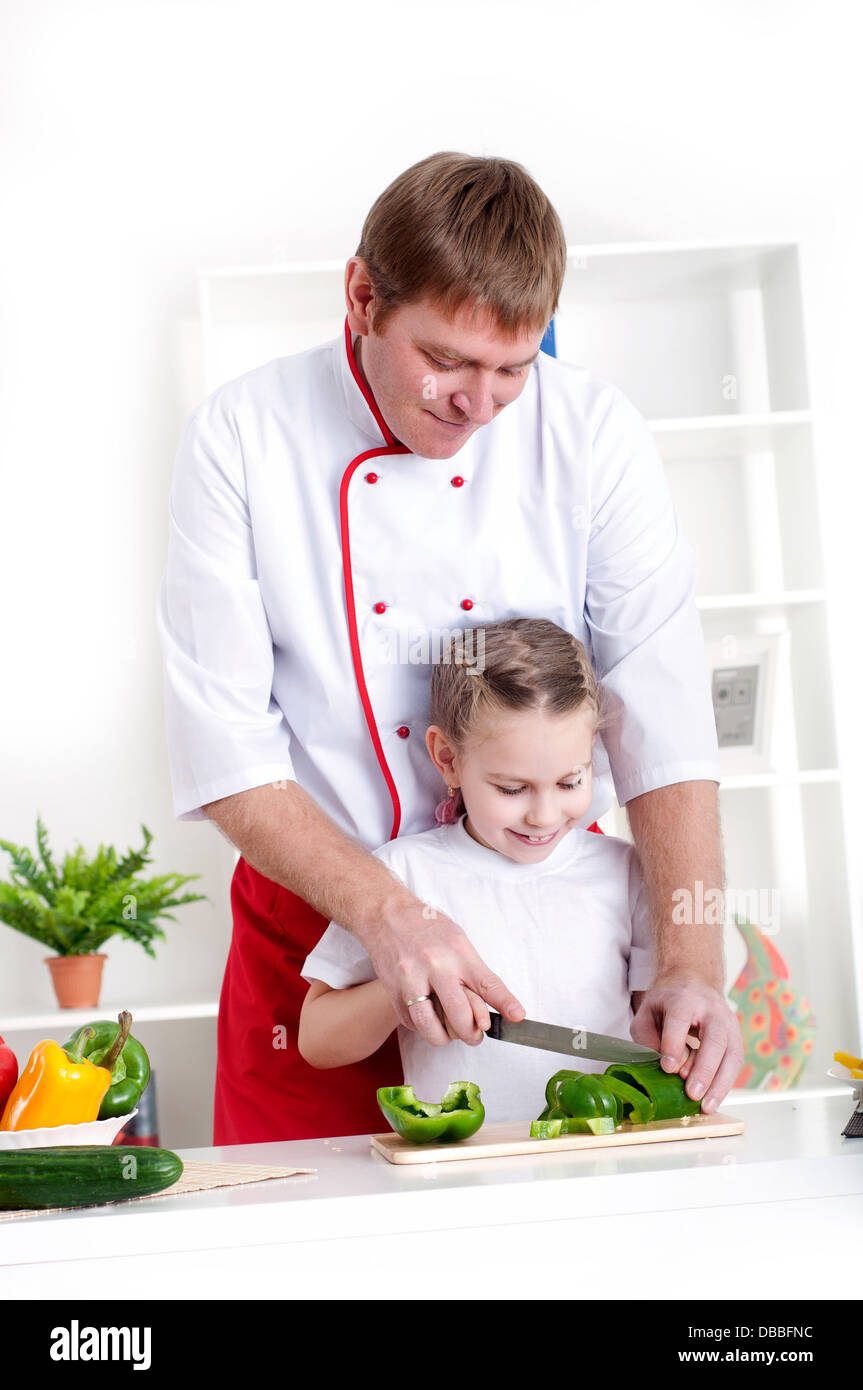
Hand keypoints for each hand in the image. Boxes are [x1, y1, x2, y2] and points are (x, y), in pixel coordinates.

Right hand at [363, 899, 524, 1045]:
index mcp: (457, 951)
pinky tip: (429, 1019)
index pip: (486, 982)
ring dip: (445, 1038)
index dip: (505, 1003)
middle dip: (472, 1033)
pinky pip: (412, 1022)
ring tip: (452, 1034)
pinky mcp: (393, 990)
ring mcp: (411, 979)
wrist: (386, 915)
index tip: (517, 1016)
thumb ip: (474, 970)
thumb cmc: (426, 926)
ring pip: (430, 1026)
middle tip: (476, 1035)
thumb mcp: (458, 940)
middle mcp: (435, 965)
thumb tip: (492, 1001)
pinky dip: (423, 1027)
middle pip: (459, 1013)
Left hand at [630, 971, 744, 1113]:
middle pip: (714, 1038)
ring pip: (731, 1054)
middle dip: (704, 1068)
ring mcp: (728, 1023)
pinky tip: (713, 1101)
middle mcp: (711, 1010)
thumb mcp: (647, 1013)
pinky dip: (725, 1085)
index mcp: (684, 998)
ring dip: (719, 1084)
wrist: (694, 983)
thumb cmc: (667, 1003)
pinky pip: (734, 1064)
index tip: (668, 1068)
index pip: (680, 1019)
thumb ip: (648, 1037)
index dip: (674, 1044)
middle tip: (692, 1093)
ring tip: (706, 1107)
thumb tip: (664, 1066)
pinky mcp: (736, 1038)